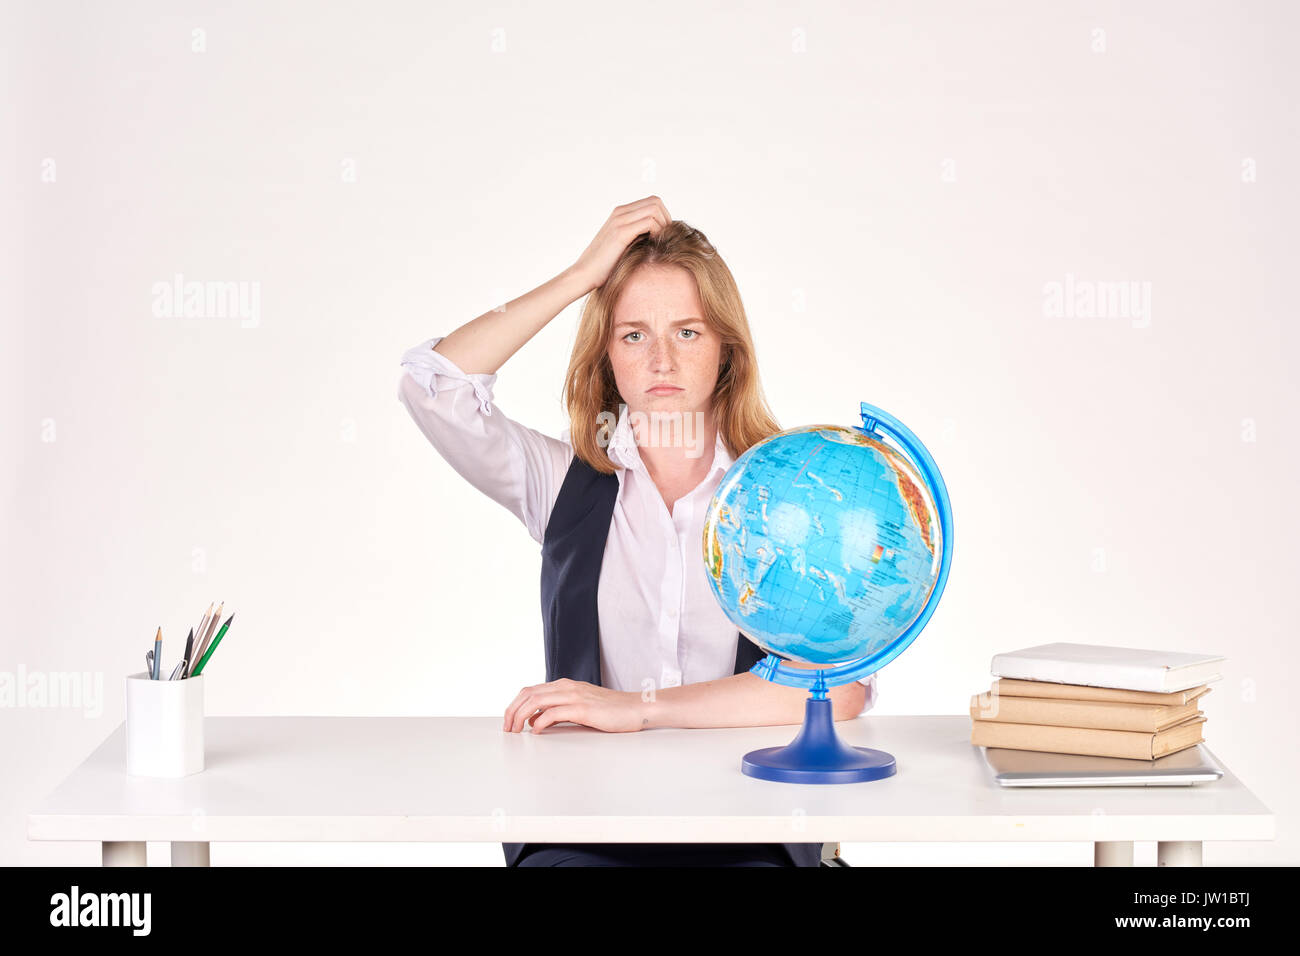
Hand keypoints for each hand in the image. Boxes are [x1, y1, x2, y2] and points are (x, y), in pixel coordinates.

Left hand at [502, 677, 644, 733]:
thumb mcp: (580, 707)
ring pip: (536, 700)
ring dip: (520, 716)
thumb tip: (535, 720)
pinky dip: (539, 722)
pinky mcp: (582, 708)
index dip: (514, 705)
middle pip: (528, 693)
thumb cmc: (611, 711)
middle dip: (512, 711)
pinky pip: (552, 713)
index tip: (509, 721)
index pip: (530, 690)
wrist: (637, 708)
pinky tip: (536, 731)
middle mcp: (567, 687)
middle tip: (507, 728)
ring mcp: (574, 696)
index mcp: (565, 685)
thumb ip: (559, 710)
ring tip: (516, 730)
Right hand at [570, 196, 671, 293]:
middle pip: (656, 201)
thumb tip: (661, 235)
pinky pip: (649, 221)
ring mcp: (620, 220)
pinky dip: (657, 231)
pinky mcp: (621, 232)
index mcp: (620, 213)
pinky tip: (654, 245)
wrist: (584, 274)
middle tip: (666, 238)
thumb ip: (638, 235)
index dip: (663, 216)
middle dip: (666, 219)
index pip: (652, 202)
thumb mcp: (624, 245)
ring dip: (663, 225)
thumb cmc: (605, 266)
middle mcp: (620, 213)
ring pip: (655, 208)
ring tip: (660, 242)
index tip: (664, 234)